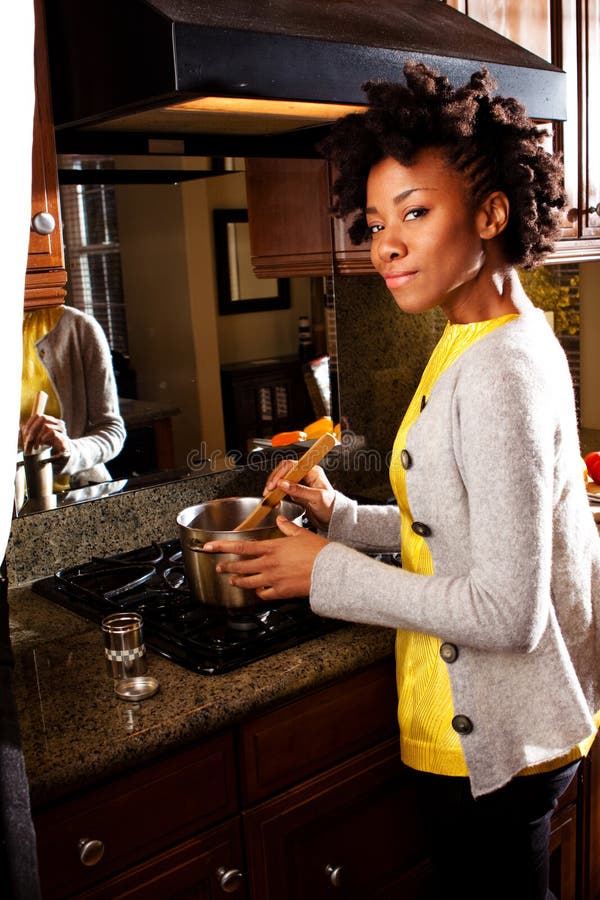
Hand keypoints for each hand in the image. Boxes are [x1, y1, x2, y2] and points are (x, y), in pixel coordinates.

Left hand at [21, 413, 68, 456]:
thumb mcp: (39, 435)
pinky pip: (52, 432)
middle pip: (42, 418)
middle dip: (33, 428)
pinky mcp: (63, 435)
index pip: (38, 415)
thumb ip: (32, 431)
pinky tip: (41, 444)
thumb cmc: (50, 442)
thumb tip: (20, 426)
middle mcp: (58, 422)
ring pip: (46, 426)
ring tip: (35, 445)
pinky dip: (44, 438)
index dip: (30, 422)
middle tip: (28, 438)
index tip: (24, 433)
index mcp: (51, 420)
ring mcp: (62, 428)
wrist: (63, 451)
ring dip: (38, 436)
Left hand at [203, 516, 328, 600]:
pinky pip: (263, 594)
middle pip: (240, 566)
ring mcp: (273, 579)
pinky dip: (258, 592)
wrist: (330, 570)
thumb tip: (281, 519)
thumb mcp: (302, 534)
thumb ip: (288, 527)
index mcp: (272, 547)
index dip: (222, 547)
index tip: (210, 547)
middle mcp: (269, 563)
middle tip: (219, 567)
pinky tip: (258, 591)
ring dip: (238, 581)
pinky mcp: (280, 592)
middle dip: (226, 567)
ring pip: (248, 582)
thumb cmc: (318, 552)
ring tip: (233, 581)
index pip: (241, 547)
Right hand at [264, 461, 335, 531]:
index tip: (274, 484)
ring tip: (269, 495)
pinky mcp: (296, 491)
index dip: (281, 473)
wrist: (333, 518)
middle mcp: (305, 475)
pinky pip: (282, 488)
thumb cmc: (331, 506)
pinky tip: (275, 500)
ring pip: (281, 479)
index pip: (292, 465)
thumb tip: (283, 484)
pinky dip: (277, 493)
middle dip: (274, 480)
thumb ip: (300, 490)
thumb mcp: (316, 498)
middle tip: (268, 490)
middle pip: (284, 471)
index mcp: (312, 471)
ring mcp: (300, 483)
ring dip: (274, 486)